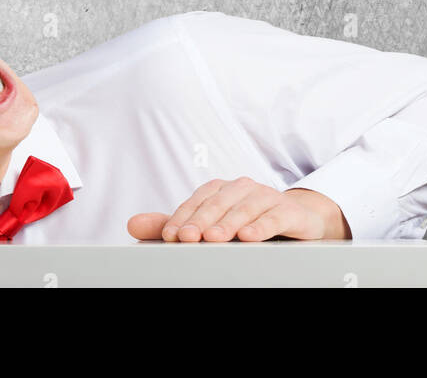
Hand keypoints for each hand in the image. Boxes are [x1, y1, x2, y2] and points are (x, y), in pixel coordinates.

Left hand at [126, 177, 349, 242]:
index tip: (170, 237)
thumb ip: (174, 226)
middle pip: (219, 202)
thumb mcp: (209, 225)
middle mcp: (242, 187)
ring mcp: (266, 196)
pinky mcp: (288, 210)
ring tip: (215, 238)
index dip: (183, 217)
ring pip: (245, 207)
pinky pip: (274, 216)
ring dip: (229, 223)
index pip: (198, 200)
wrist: (295, 219)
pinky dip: (261, 225)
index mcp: (220, 189)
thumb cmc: (245, 222)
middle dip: (202, 221)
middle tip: (188, 239)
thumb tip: (132, 224)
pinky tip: (249, 237)